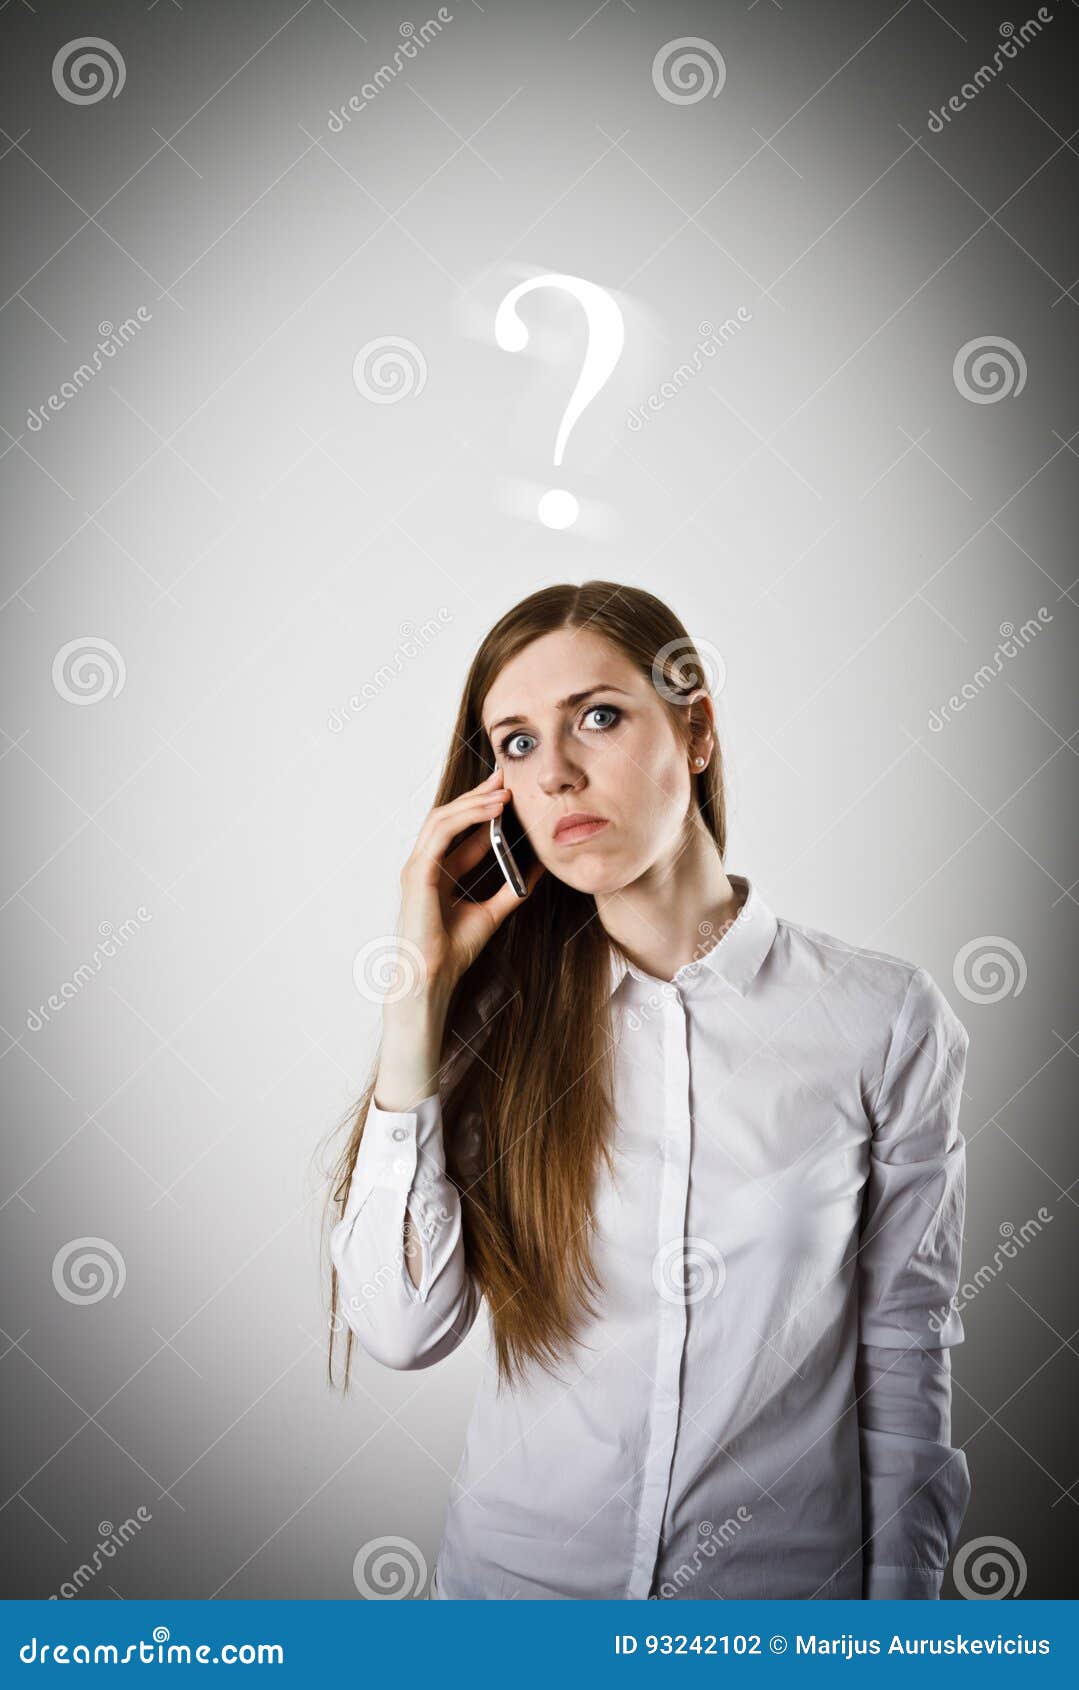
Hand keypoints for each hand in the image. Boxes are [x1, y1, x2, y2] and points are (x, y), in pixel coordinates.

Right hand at [396, 766, 544, 996]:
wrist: (433, 977)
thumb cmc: (453, 952)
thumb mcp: (491, 913)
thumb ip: (511, 891)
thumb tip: (537, 870)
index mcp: (439, 873)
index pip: (461, 832)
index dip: (483, 811)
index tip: (508, 793)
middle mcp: (425, 865)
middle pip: (450, 818)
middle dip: (477, 796)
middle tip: (505, 777)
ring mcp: (418, 866)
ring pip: (443, 819)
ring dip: (474, 801)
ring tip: (503, 790)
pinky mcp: (417, 872)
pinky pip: (441, 833)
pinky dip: (466, 817)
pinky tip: (491, 810)